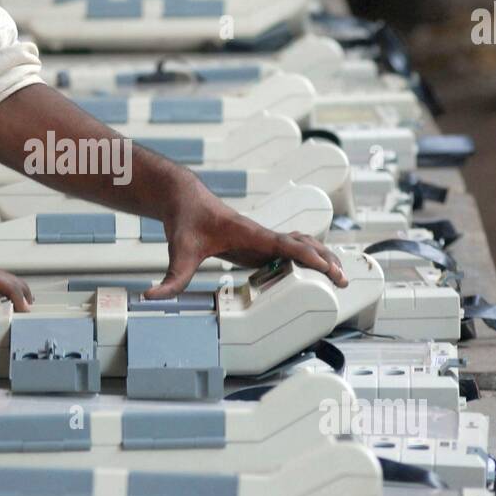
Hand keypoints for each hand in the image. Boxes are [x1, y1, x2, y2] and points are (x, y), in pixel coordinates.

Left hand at [144, 192, 347, 299]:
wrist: (183, 199)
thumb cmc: (185, 221)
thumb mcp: (178, 251)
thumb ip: (170, 277)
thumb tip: (152, 297)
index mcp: (249, 233)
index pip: (285, 243)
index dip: (306, 255)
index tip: (326, 266)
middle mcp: (260, 234)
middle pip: (302, 243)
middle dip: (324, 260)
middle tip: (342, 280)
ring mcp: (261, 238)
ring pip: (300, 244)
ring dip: (320, 257)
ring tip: (339, 276)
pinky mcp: (257, 244)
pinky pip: (289, 249)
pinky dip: (307, 257)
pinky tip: (315, 271)